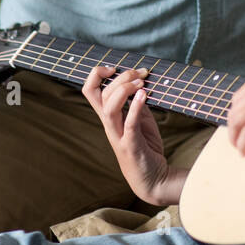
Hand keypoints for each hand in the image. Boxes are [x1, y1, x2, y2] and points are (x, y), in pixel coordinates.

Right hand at [83, 64, 181, 206]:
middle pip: (101, 96)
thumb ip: (135, 102)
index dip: (96, 75)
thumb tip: (139, 81)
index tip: (113, 67)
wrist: (154, 178)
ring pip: (109, 109)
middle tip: (139, 73)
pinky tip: (143, 95)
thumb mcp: (139, 119)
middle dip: (119, 78)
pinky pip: (130, 125)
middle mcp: (110, 126)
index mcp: (109, 117)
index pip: (90, 92)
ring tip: (141, 83)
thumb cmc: (145, 147)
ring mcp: (119, 136)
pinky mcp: (131, 146)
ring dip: (124, 91)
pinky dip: (135, 108)